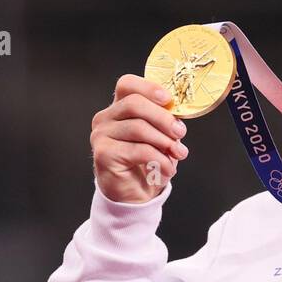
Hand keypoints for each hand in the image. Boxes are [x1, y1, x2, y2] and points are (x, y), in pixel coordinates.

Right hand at [90, 74, 188, 203]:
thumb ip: (164, 124)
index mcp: (119, 108)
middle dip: (163, 118)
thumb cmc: (147, 165)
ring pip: (138, 127)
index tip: (169, 99)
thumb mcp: (160, 139)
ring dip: (164, 141)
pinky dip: (159, 160)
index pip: (127, 85)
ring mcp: (101, 135)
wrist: (134, 197)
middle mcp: (105, 118)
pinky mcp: (104, 154)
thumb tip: (178, 119)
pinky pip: (138, 150)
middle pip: (135, 104)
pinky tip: (168, 169)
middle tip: (180, 132)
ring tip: (178, 154)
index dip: (148, 87)